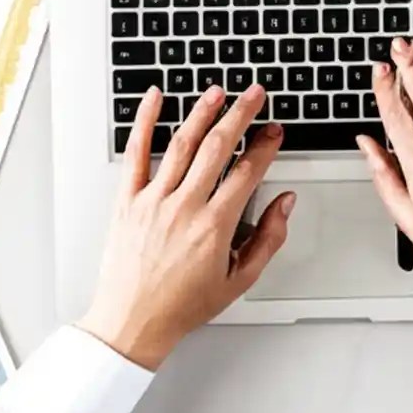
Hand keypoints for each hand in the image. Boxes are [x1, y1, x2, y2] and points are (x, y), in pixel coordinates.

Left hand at [77, 84, 295, 369]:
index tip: (274, 131)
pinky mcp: (127, 200)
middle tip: (255, 95)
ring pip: (181, 143)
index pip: (248, 172)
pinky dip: (144, 121)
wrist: (132, 321)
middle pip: (218, 147)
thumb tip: (285, 204)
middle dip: (241, 114)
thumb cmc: (182, 306)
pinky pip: (136, 152)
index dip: (265, 146)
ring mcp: (153, 200)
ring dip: (202, 112)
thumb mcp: (239, 280)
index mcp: (214, 226)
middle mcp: (184, 207)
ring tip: (217, 91)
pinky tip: (155, 98)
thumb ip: (268, 239)